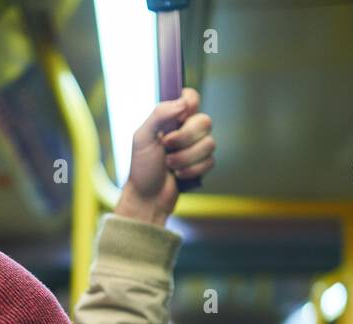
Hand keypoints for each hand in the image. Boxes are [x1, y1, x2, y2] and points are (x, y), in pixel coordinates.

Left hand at [114, 88, 213, 226]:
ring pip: (209, 143)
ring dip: (185, 158)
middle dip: (185, 138)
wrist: (147, 197)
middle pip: (205, 121)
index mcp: (172, 118)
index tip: (180, 117)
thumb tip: (183, 103)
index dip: (190, 104)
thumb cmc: (142, 167)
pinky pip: (210, 161)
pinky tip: (178, 175)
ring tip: (169, 165)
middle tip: (166, 146)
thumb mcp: (143, 137)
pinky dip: (192, 170)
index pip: (191, 98)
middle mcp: (187, 129)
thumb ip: (160, 114)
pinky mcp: (202, 164)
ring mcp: (196, 147)